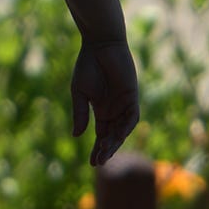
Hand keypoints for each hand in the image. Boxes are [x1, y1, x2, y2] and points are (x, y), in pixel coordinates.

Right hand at [69, 35, 138, 165]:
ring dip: (115, 141)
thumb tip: (77, 135)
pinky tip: (118, 135)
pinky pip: (132, 116)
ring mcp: (124, 104)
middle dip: (106, 150)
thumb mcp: (80, 92)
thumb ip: (80, 113)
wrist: (100, 44)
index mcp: (101, 110)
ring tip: (105, 152)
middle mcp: (114, 110)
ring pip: (122, 129)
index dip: (97, 150)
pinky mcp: (132, 95)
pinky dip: (126, 126)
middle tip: (98, 162)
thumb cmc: (88, 65)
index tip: (92, 163)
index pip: (101, 136)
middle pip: (112, 136)